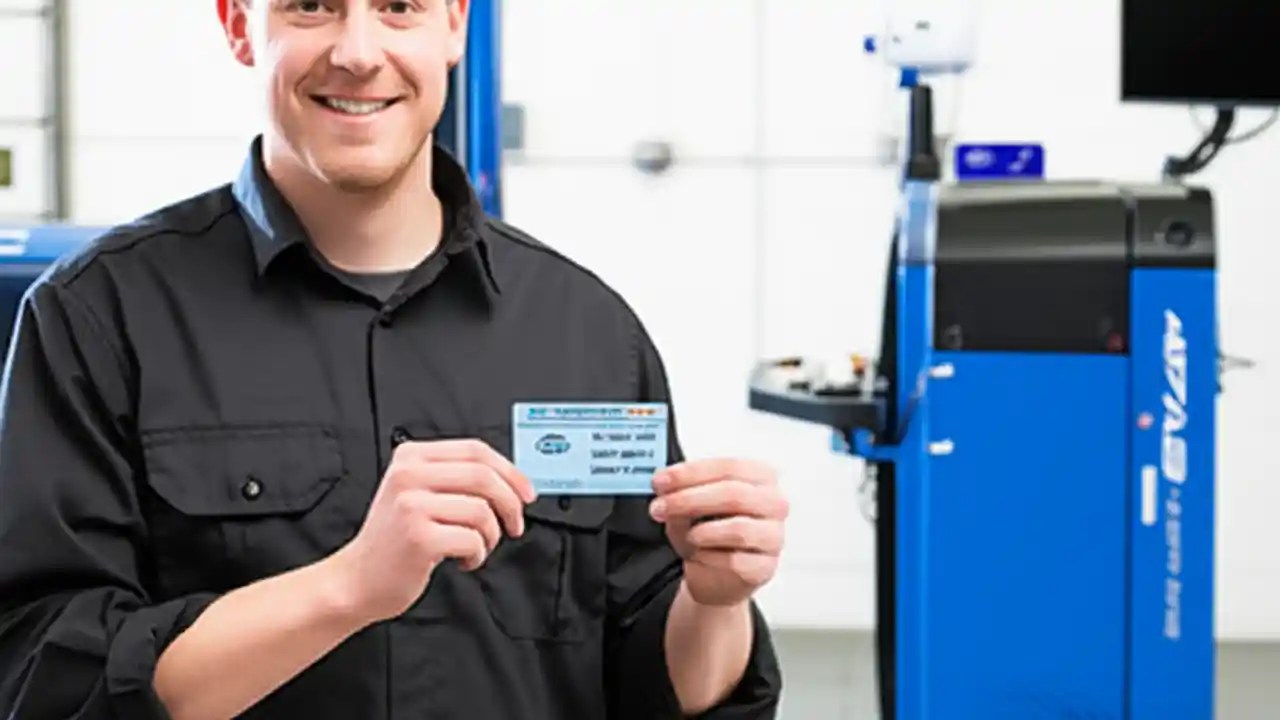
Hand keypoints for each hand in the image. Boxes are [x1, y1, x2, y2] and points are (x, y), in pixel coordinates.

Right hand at [330, 439, 536, 625]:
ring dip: (491, 535)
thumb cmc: (394, 541)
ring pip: (482, 510)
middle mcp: (409, 475)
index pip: (476, 450)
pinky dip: (478, 554)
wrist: (357, 580)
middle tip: (514, 524)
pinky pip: (473, 540)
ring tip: (477, 546)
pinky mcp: (419, 536)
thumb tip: (510, 479)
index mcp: (411, 457)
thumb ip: (454, 478)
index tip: (525, 492)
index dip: (510, 471)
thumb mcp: (415, 493)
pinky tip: (463, 560)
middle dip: (511, 503)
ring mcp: (411, 505)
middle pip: (484, 476)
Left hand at [649, 459, 787, 607]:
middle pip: (733, 494)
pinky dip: (710, 557)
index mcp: (760, 476)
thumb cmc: (708, 531)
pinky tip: (700, 554)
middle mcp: (773, 503)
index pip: (728, 467)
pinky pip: (736, 560)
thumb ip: (680, 494)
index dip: (690, 473)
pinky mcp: (765, 566)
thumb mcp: (688, 507)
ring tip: (687, 535)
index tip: (660, 481)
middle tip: (660, 507)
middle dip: (690, 499)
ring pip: (738, 529)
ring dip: (702, 531)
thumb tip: (665, 486)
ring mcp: (774, 536)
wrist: (716, 574)